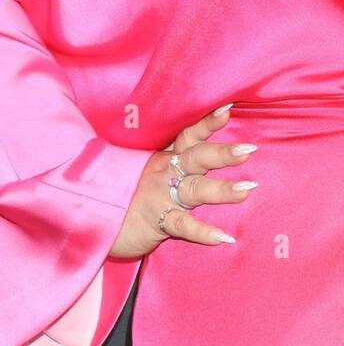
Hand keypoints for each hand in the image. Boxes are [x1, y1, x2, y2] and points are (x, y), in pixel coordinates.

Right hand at [107, 105, 256, 258]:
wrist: (91, 215)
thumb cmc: (126, 191)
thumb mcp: (150, 169)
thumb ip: (176, 161)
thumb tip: (207, 154)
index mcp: (166, 157)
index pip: (189, 135)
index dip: (208, 122)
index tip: (229, 108)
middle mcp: (166, 172)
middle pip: (197, 158)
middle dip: (222, 154)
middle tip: (249, 149)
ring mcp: (161, 196)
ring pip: (195, 190)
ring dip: (221, 190)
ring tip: (247, 190)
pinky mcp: (157, 222)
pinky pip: (183, 226)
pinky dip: (204, 232)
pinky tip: (225, 237)